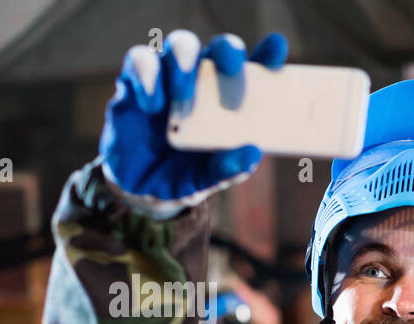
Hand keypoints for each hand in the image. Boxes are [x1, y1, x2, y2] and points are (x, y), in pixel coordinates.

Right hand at [99, 30, 287, 218]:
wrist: (142, 188)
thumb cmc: (185, 174)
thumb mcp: (207, 178)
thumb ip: (227, 168)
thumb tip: (252, 153)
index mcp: (230, 101)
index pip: (254, 69)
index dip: (267, 54)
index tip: (277, 47)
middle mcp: (203, 81)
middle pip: (217, 49)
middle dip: (227, 50)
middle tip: (231, 66)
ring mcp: (169, 78)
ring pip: (180, 46)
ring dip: (184, 63)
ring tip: (183, 94)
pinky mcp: (136, 82)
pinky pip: (140, 61)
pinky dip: (148, 78)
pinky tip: (153, 106)